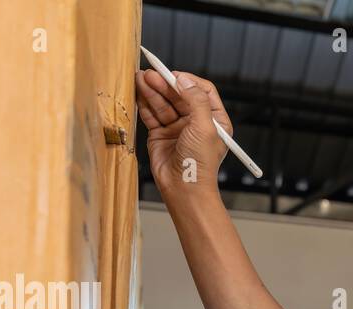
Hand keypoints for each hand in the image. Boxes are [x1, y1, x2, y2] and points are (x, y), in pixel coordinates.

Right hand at [134, 68, 232, 195]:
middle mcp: (196, 122)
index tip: (173, 75)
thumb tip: (184, 80)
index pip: (202, 91)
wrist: (184, 188)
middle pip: (179, 95)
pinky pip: (152, 114)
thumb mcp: (205, 128)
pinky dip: (145, 103)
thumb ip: (196, 101)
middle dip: (164, 84)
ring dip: (152, 91)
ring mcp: (178, 128)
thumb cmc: (200, 163)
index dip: (187, 81)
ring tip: (140, 79)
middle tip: (150, 74)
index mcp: (214, 120)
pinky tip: (138, 92)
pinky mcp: (161, 134)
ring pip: (164, 103)